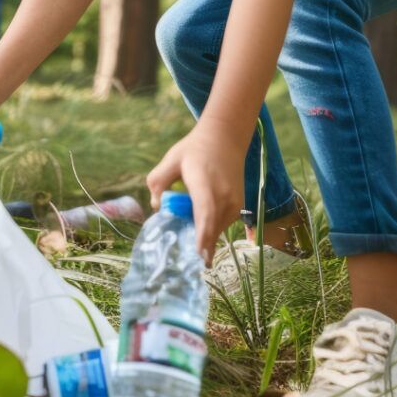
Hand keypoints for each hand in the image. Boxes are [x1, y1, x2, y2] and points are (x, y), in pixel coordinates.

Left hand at [146, 122, 246, 263]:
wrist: (225, 139)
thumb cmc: (195, 149)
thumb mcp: (171, 160)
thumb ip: (158, 182)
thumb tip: (158, 207)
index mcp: (205, 184)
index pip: (206, 215)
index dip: (203, 237)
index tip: (199, 257)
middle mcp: (224, 197)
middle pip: (211, 229)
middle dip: (197, 243)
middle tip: (182, 253)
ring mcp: (235, 203)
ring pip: (216, 229)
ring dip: (203, 233)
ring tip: (187, 223)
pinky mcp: (239, 207)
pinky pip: (222, 224)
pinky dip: (210, 226)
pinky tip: (199, 217)